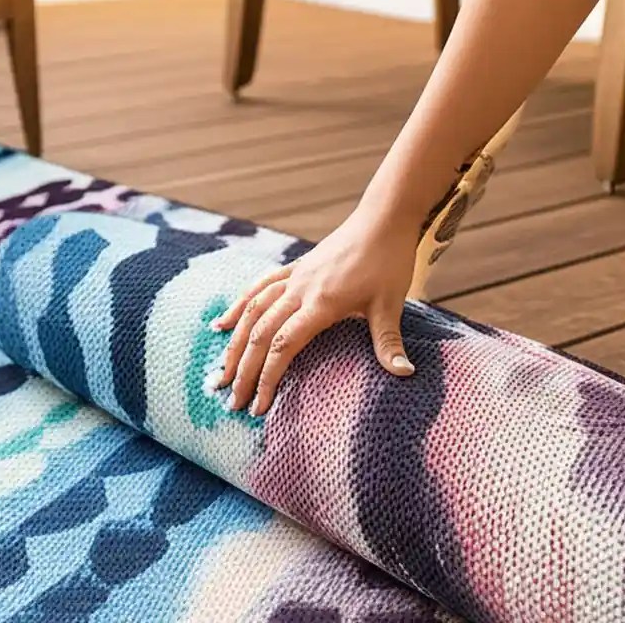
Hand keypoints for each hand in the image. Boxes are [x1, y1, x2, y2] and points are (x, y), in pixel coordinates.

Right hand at [212, 206, 418, 415]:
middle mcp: (299, 290)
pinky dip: (237, 307)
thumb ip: (389, 341)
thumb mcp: (391, 304)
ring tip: (220, 373)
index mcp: (321, 303)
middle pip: (260, 333)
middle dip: (243, 370)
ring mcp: (293, 277)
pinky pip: (257, 289)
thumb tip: (405, 374)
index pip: (284, 345)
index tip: (259, 406)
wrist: (383, 219)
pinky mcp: (293, 268)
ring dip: (233, 344)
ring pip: (252, 312)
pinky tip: (222, 324)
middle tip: (231, 401)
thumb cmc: (388, 261)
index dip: (267, 377)